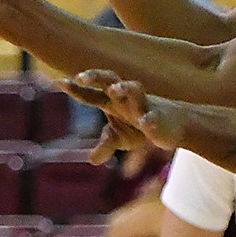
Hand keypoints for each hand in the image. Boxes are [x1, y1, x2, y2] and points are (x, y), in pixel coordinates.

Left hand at [64, 71, 186, 161]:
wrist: (175, 125)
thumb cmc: (142, 127)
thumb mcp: (122, 138)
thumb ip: (106, 144)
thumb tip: (92, 160)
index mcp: (113, 102)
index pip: (91, 93)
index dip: (77, 88)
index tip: (59, 82)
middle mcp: (127, 99)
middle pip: (110, 80)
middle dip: (96, 77)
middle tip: (82, 77)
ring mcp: (143, 105)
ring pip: (135, 90)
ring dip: (124, 88)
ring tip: (114, 90)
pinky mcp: (159, 117)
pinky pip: (154, 116)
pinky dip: (150, 119)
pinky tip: (146, 123)